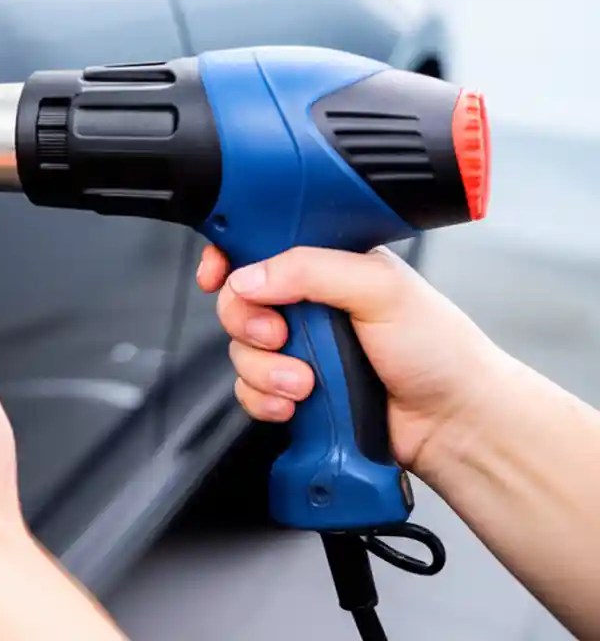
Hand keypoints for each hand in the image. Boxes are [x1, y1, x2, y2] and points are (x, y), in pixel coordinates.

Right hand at [197, 244, 507, 469]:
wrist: (453, 424)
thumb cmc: (439, 350)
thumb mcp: (380, 288)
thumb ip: (311, 270)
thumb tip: (249, 277)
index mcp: (329, 263)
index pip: (261, 246)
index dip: (230, 258)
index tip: (217, 275)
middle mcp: (310, 304)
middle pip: (240, 301)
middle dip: (248, 323)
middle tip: (278, 335)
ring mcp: (301, 349)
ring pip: (241, 351)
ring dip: (264, 370)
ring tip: (304, 382)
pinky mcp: (294, 391)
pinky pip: (249, 392)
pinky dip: (264, 400)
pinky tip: (294, 404)